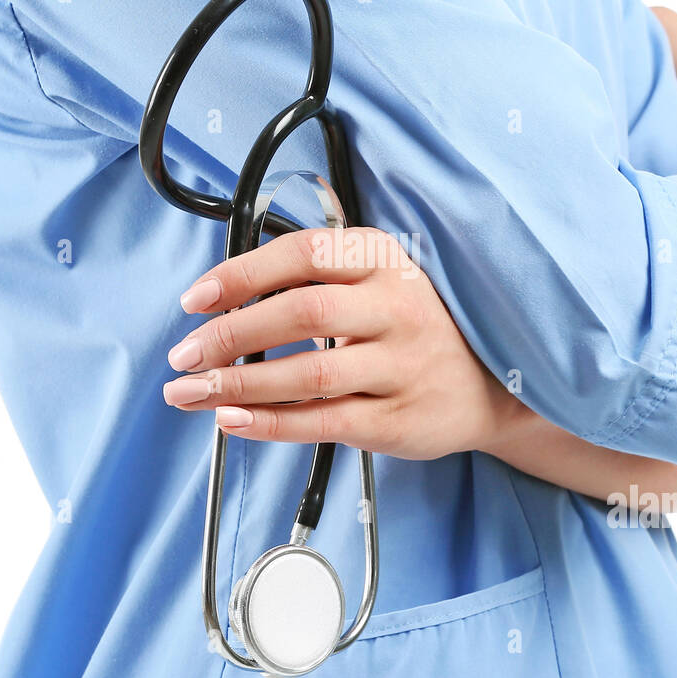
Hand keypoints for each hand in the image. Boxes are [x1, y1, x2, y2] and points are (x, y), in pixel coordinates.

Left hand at [162, 226, 513, 459]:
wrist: (493, 388)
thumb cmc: (417, 328)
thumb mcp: (381, 281)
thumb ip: (319, 277)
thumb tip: (225, 295)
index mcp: (385, 262)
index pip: (304, 254)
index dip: (242, 274)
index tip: (196, 299)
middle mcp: (397, 309)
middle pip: (301, 313)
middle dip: (230, 334)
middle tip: (183, 354)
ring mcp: (401, 366)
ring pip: (309, 374)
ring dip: (238, 384)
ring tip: (189, 392)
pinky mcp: (398, 419)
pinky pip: (324, 422)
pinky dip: (271, 423)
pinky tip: (232, 421)